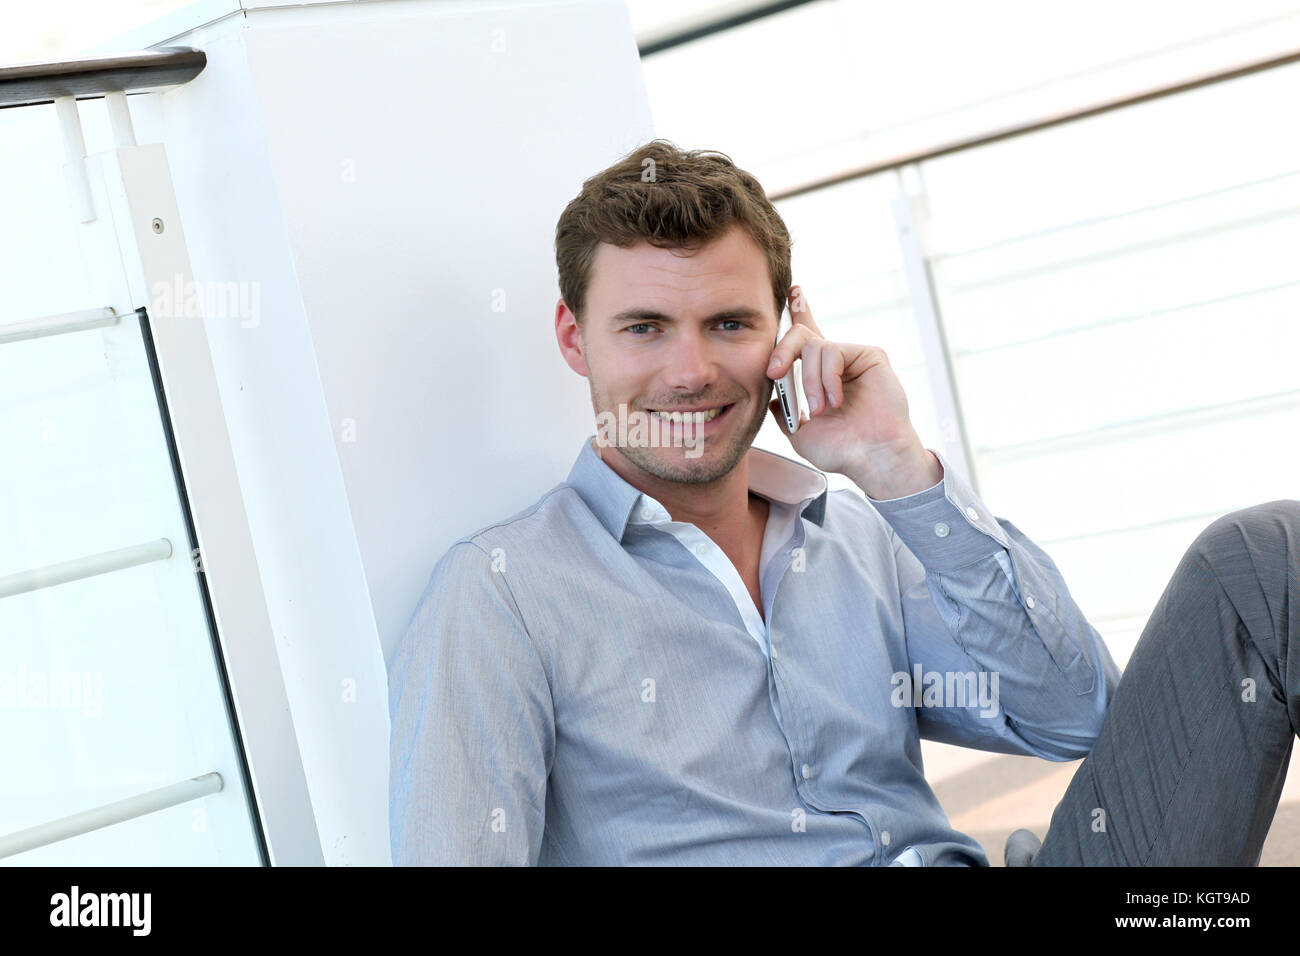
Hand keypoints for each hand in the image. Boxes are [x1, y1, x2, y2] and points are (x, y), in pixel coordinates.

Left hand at [766, 286, 940, 497]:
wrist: (870, 458)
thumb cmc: (841, 450)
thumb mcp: (800, 432)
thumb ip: (784, 410)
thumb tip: (772, 395)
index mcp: (820, 376)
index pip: (805, 338)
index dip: (799, 312)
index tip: (792, 291)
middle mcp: (836, 362)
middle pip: (801, 334)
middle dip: (782, 350)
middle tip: (774, 373)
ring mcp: (853, 357)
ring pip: (814, 347)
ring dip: (810, 381)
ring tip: (823, 408)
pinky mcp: (870, 355)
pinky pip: (834, 351)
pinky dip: (828, 377)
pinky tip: (836, 399)